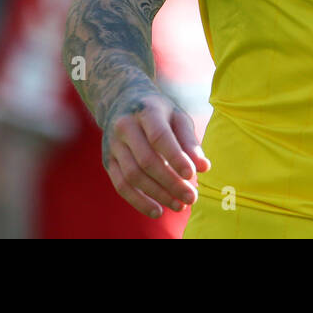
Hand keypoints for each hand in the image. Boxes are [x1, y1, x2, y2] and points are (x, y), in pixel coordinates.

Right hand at [101, 92, 211, 217]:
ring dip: (157, 194)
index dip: (175, 157)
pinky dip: (138, 201)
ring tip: (179, 205)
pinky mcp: (108, 160)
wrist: (122, 101)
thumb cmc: (158, 112)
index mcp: (146, 111)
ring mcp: (113, 144)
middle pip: (146, 160)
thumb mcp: (177, 117)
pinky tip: (157, 211)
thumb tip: (204, 167)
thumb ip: (190, 141)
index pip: (159, 137)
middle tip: (191, 197)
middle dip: (170, 182)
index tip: (191, 175)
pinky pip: (121, 185)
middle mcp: (125, 126)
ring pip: (133, 176)